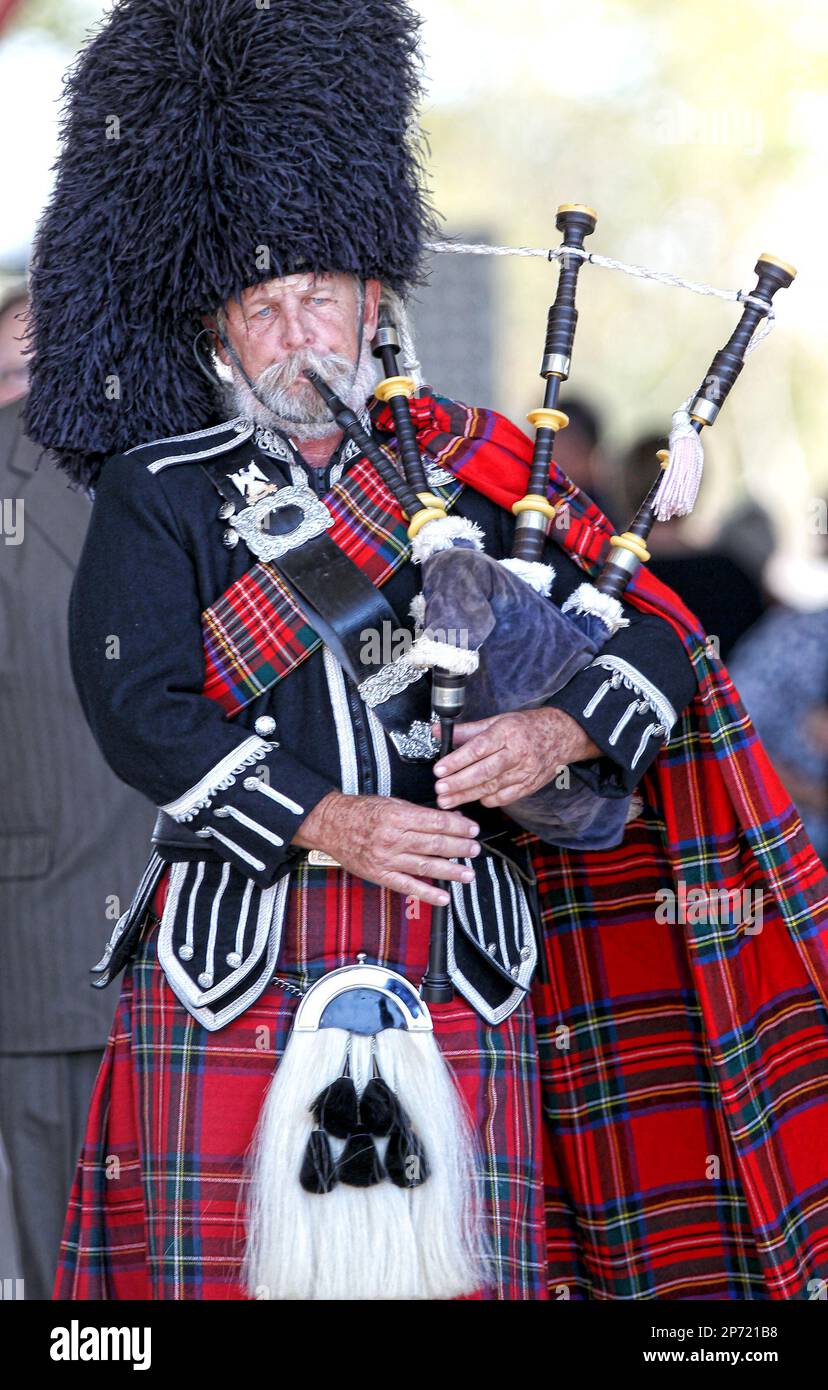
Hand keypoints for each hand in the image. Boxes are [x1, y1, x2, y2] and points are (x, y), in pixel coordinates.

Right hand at [292, 791, 480, 906]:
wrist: (331, 825)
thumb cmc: (361, 812)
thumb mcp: (391, 804)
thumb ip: (418, 814)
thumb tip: (446, 821)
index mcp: (397, 817)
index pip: (435, 822)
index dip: (457, 827)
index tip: (472, 829)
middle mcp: (393, 838)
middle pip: (434, 844)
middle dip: (459, 848)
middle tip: (475, 849)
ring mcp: (387, 859)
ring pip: (425, 866)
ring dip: (451, 871)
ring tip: (468, 874)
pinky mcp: (380, 875)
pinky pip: (407, 886)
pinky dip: (427, 894)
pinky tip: (444, 898)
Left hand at [433, 708, 600, 809]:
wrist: (561, 736)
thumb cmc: (526, 727)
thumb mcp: (497, 721)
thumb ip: (467, 730)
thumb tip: (438, 732)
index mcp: (507, 732)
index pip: (478, 748)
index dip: (457, 760)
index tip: (440, 769)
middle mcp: (517, 752)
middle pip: (484, 771)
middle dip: (459, 783)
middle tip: (440, 790)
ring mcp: (525, 771)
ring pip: (492, 787)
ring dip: (467, 795)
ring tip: (448, 800)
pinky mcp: (530, 785)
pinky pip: (506, 797)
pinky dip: (488, 800)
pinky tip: (474, 800)